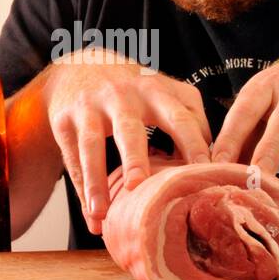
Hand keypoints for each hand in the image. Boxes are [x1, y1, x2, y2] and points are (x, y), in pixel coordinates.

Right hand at [45, 50, 212, 234]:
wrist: (80, 65)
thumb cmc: (133, 90)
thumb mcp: (164, 92)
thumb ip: (190, 119)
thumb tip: (214, 162)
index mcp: (155, 91)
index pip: (180, 118)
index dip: (194, 145)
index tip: (205, 174)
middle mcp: (122, 96)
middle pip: (130, 129)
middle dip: (136, 159)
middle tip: (141, 188)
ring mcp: (90, 106)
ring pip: (91, 145)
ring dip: (97, 181)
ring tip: (102, 213)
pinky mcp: (64, 119)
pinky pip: (72, 157)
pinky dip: (81, 188)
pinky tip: (91, 214)